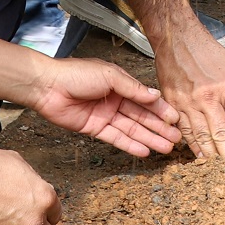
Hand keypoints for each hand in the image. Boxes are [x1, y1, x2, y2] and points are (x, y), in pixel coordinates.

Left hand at [24, 57, 180, 155]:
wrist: (48, 86)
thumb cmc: (77, 74)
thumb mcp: (109, 76)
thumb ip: (133, 88)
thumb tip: (155, 96)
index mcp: (120, 83)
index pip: (145, 98)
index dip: (160, 109)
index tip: (176, 119)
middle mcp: (115, 100)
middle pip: (141, 116)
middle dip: (159, 127)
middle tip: (176, 139)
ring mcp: (106, 115)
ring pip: (132, 129)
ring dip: (149, 138)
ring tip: (166, 148)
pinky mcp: (95, 128)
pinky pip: (117, 138)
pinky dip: (130, 145)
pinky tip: (144, 151)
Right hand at [144, 6, 224, 161]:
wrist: (175, 36)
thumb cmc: (205, 49)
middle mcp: (208, 97)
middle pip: (222, 134)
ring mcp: (188, 102)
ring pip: (202, 136)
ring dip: (213, 155)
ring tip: (220, 169)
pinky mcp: (173, 104)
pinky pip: (184, 130)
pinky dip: (193, 145)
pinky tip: (200, 155)